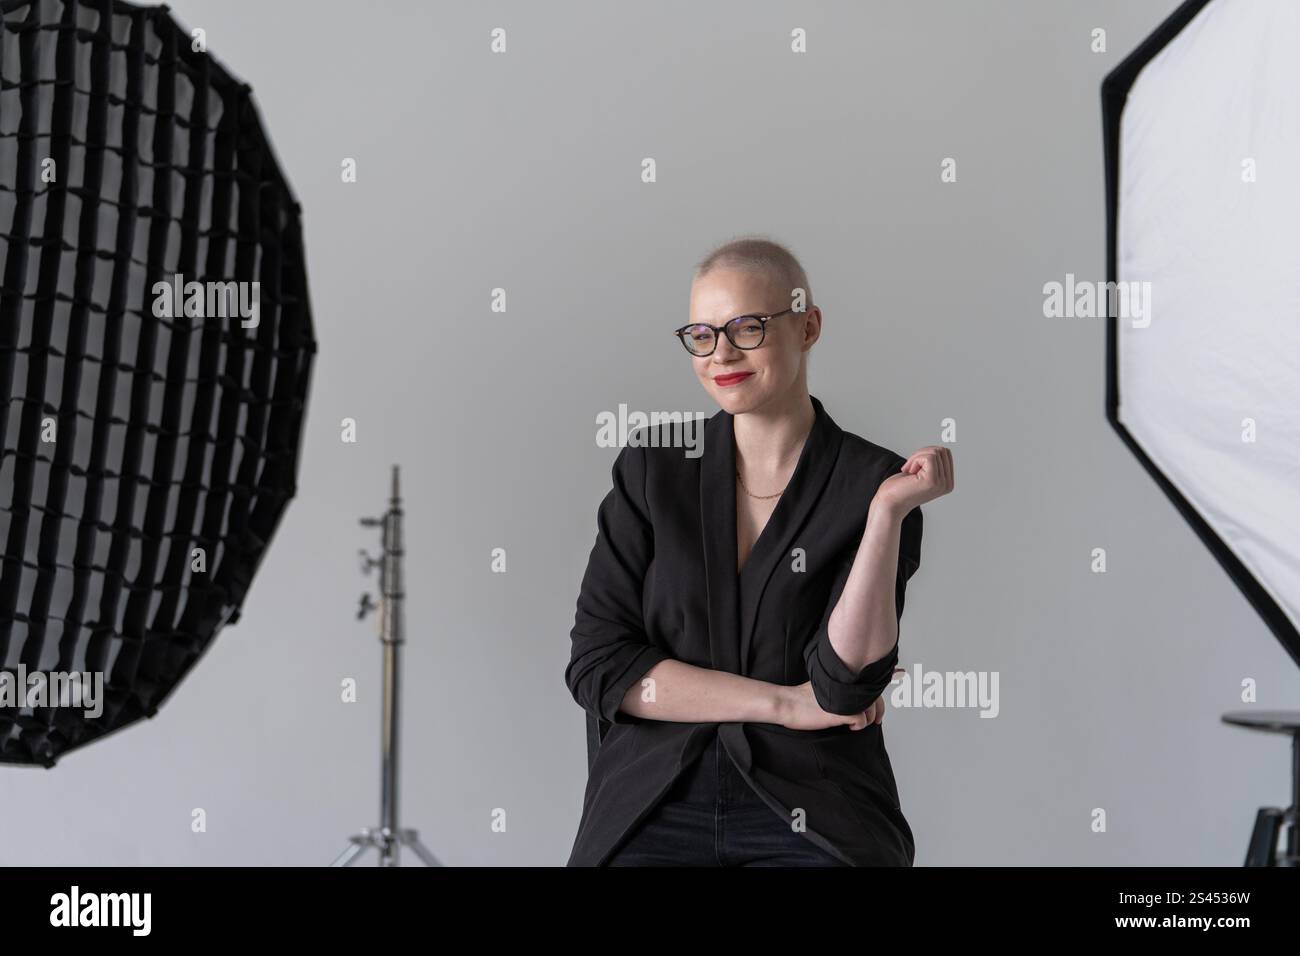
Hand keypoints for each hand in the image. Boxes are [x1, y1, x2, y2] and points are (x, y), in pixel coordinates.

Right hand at [777, 672, 900, 730]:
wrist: (787, 704)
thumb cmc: (801, 698)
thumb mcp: (822, 685)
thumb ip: (837, 685)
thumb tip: (849, 689)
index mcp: (842, 677)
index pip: (868, 679)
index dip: (882, 684)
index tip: (895, 680)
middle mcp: (846, 685)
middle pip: (874, 695)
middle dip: (878, 710)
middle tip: (877, 720)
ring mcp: (844, 698)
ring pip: (870, 708)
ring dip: (867, 719)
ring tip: (856, 724)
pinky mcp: (840, 713)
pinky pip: (861, 720)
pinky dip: (858, 725)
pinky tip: (848, 726)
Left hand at [872, 445, 953, 515]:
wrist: (889, 503)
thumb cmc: (900, 488)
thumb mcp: (922, 472)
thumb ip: (934, 463)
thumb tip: (940, 450)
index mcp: (947, 482)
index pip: (945, 453)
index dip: (926, 454)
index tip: (915, 466)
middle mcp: (947, 484)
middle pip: (941, 451)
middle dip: (921, 454)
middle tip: (910, 468)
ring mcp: (941, 483)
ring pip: (934, 452)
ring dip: (916, 458)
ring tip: (909, 472)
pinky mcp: (932, 481)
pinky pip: (928, 457)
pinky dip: (914, 460)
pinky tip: (909, 473)